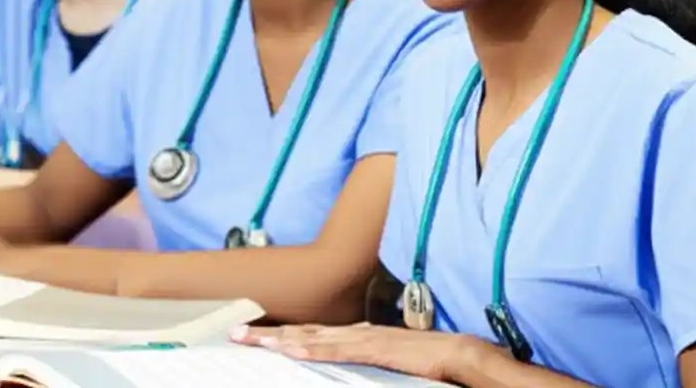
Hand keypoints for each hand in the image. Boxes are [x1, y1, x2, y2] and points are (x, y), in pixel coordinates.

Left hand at [231, 322, 481, 382]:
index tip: (255, 336)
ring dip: (279, 338)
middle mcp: (355, 332)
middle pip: (302, 330)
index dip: (282, 334)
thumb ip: (365, 361)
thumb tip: (346, 366)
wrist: (461, 354)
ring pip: (311, 336)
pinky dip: (312, 347)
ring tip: (250, 340)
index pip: (312, 332)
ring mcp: (363, 339)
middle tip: (234, 334)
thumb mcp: (387, 362)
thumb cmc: (428, 361)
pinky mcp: (375, 350)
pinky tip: (291, 348)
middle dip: (268, 333)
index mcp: (357, 335)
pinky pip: (337, 349)